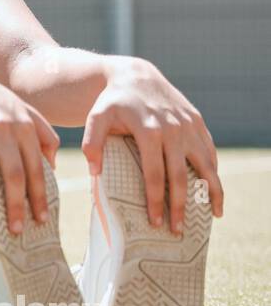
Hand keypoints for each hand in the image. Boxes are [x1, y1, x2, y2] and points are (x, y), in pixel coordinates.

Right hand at [0, 64, 60, 232]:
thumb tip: (52, 169)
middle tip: (15, 230)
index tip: (40, 220)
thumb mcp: (24, 112)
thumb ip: (43, 136)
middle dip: (15, 205)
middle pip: (13, 173)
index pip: (36, 168)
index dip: (39, 196)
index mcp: (25, 127)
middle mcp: (5, 127)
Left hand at [81, 57, 224, 232]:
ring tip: (214, 214)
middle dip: (180, 205)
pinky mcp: (198, 122)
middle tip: (177, 229)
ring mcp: (189, 126)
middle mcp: (173, 129)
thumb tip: (95, 172)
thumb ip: (92, 143)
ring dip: (211, 192)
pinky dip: (214, 172)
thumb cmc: (112, 102)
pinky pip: (210, 152)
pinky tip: (213, 190)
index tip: (155, 222)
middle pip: (180, 176)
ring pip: (206, 165)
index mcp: (149, 131)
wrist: (136, 76)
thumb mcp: (95, 117)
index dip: (156, 200)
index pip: (154, 174)